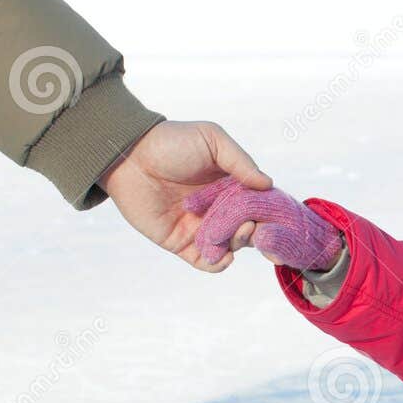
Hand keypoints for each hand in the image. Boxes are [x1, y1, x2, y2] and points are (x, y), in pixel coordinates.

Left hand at [96, 120, 271, 272]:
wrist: (127, 155)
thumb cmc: (170, 142)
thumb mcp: (211, 139)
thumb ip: (241, 161)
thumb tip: (268, 185)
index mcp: (231, 187)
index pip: (259, 206)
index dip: (270, 214)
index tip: (275, 216)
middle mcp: (220, 210)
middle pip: (251, 230)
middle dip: (257, 232)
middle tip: (251, 224)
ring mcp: (202, 227)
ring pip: (232, 246)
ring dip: (239, 244)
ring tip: (235, 231)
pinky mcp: (182, 243)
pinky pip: (208, 262)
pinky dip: (219, 263)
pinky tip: (223, 254)